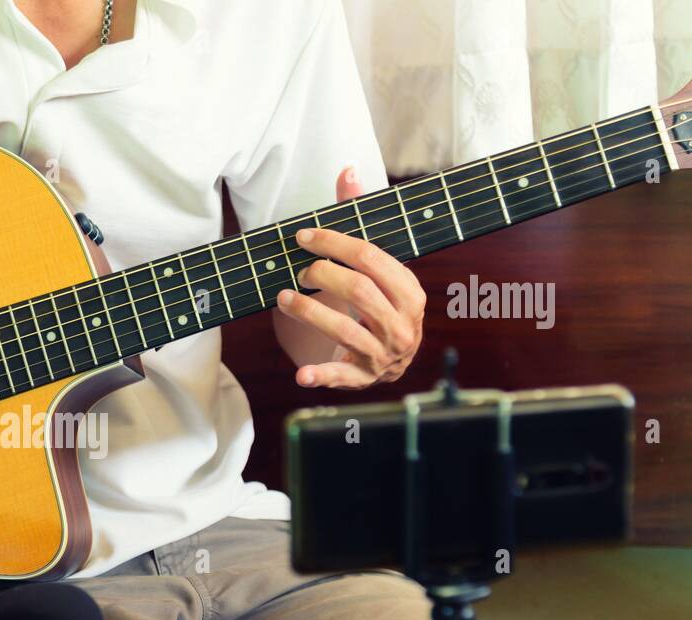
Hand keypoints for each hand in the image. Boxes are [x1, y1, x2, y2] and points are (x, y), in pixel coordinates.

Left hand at [273, 167, 425, 388]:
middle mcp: (402, 324)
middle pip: (359, 291)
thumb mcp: (374, 266)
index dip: (334, 242)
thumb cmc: (375, 303)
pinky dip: (320, 376)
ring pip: (343, 330)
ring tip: (281, 298)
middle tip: (299, 270)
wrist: (386, 357)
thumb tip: (348, 169)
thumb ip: (360, 220)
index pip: (372, 258)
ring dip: (307, 312)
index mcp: (410, 291)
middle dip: (321, 274)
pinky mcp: (363, 378)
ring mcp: (384, 354)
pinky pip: (341, 378)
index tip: (303, 235)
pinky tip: (301, 374)